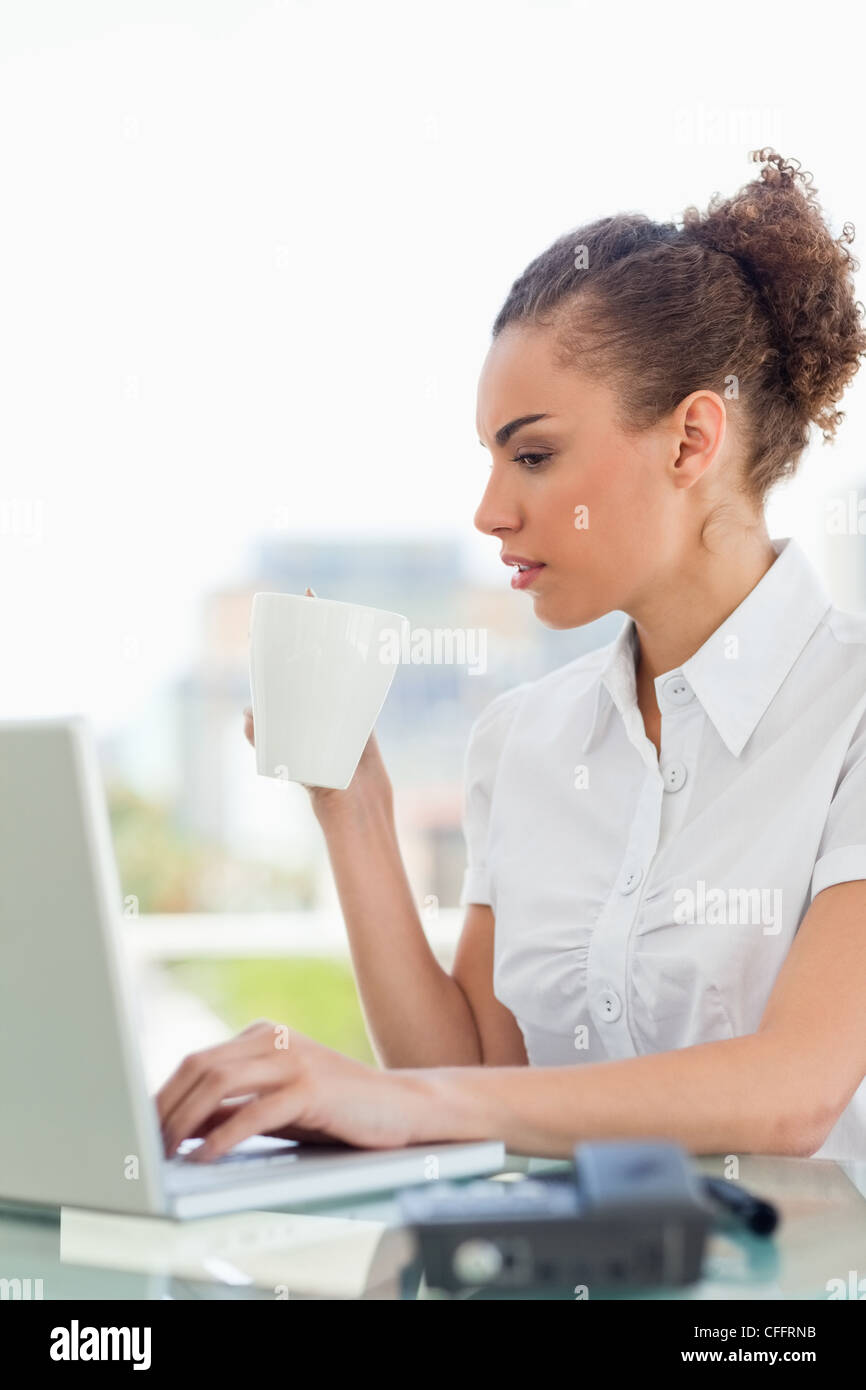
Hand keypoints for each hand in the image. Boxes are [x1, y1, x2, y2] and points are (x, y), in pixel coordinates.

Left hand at [155, 1020, 427, 1159]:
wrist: (400, 1106)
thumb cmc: (336, 1110)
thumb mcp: (275, 1104)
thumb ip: (232, 1106)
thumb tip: (176, 1125)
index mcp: (263, 1034)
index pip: (196, 1060)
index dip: (163, 1095)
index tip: (142, 1128)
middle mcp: (274, 1038)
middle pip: (200, 1067)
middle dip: (165, 1108)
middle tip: (145, 1144)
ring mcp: (293, 1059)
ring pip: (219, 1082)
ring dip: (184, 1120)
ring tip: (167, 1151)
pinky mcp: (311, 1087)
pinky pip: (254, 1111)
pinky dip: (222, 1136)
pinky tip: (205, 1156)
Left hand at [243, 587, 391, 814]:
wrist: (354, 798)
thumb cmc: (315, 779)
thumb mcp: (283, 758)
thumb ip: (261, 738)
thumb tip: (247, 711)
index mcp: (290, 708)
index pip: (277, 664)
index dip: (273, 637)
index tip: (271, 611)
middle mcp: (310, 702)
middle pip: (307, 655)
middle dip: (306, 625)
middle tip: (309, 598)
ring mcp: (335, 703)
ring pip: (333, 662)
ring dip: (333, 636)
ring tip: (332, 611)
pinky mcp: (359, 708)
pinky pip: (357, 677)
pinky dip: (359, 658)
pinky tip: (363, 637)